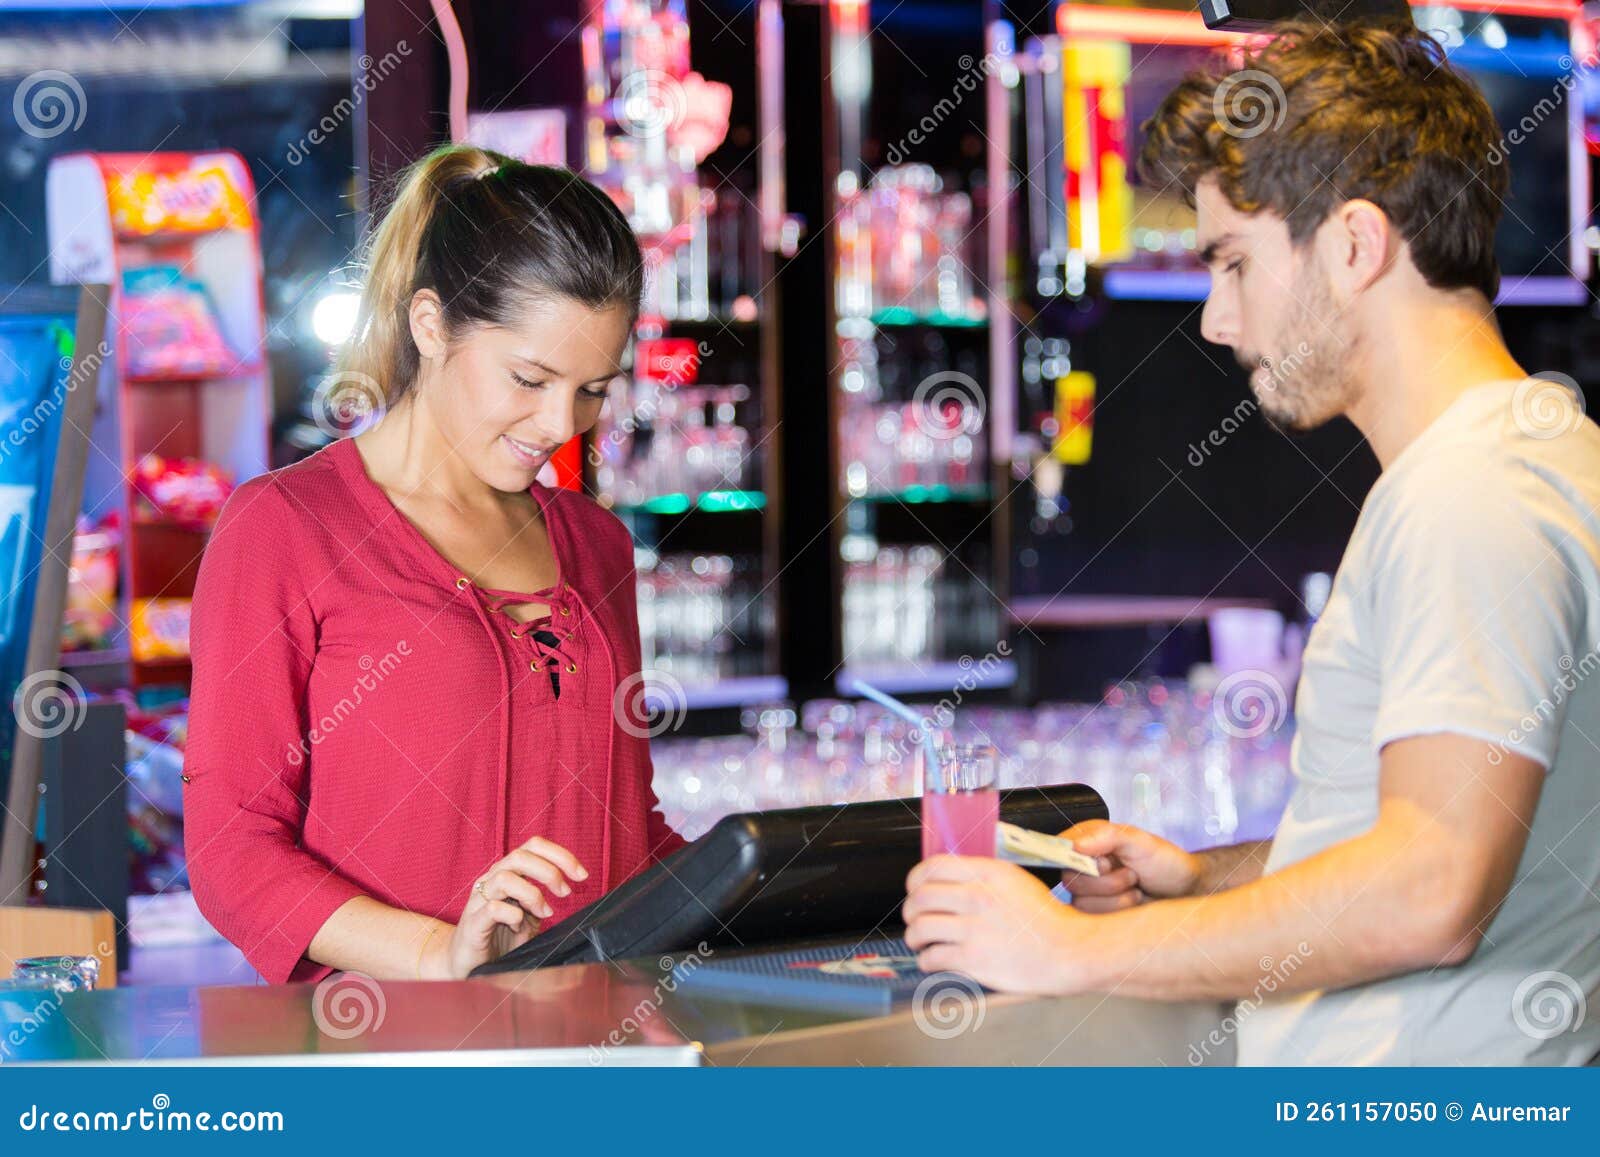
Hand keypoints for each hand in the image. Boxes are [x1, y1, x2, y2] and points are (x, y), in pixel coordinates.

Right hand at [425, 837, 587, 979]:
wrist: (467, 964)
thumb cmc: (501, 938)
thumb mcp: (530, 916)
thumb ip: (543, 900)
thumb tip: (567, 889)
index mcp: (508, 872)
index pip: (533, 846)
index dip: (560, 855)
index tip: (582, 875)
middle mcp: (491, 880)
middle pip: (520, 856)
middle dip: (550, 871)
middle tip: (566, 893)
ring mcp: (479, 900)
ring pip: (504, 877)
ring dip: (532, 894)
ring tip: (545, 913)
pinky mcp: (472, 923)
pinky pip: (493, 909)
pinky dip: (513, 915)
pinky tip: (520, 926)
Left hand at [902, 855, 1087, 994]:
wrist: (1070, 951)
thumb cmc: (1047, 919)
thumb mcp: (1015, 881)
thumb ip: (982, 877)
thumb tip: (948, 879)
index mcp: (987, 873)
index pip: (931, 866)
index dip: (915, 879)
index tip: (914, 889)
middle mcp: (977, 897)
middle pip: (919, 898)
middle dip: (910, 910)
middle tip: (915, 918)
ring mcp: (974, 929)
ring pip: (919, 928)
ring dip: (914, 936)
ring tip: (920, 941)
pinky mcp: (974, 959)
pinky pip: (931, 958)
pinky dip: (926, 961)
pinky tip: (933, 960)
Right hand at [1057, 820, 1200, 912]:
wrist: (1184, 892)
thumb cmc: (1164, 862)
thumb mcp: (1139, 841)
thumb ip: (1106, 836)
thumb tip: (1075, 845)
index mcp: (1087, 840)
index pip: (1060, 848)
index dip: (1080, 859)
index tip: (1105, 862)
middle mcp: (1083, 865)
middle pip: (1069, 879)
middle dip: (1106, 881)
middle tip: (1131, 873)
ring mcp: (1088, 891)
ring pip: (1081, 901)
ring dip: (1115, 897)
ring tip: (1134, 887)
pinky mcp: (1095, 914)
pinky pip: (1091, 918)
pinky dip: (1117, 911)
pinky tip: (1131, 902)